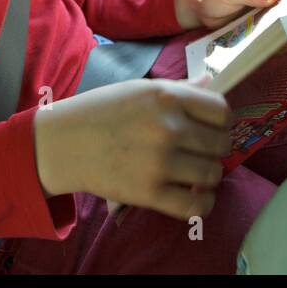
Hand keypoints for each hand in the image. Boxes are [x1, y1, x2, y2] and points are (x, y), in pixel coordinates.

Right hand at [34, 74, 232, 221]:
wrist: (64, 143)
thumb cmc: (101, 111)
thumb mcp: (140, 89)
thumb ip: (179, 88)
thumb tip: (210, 82)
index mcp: (167, 96)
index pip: (221, 112)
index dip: (221, 122)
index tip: (211, 129)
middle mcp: (169, 127)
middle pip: (221, 144)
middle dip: (215, 149)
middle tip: (199, 152)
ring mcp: (161, 162)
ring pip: (213, 174)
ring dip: (208, 175)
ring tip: (193, 172)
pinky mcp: (150, 192)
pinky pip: (197, 205)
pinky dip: (204, 203)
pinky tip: (196, 196)